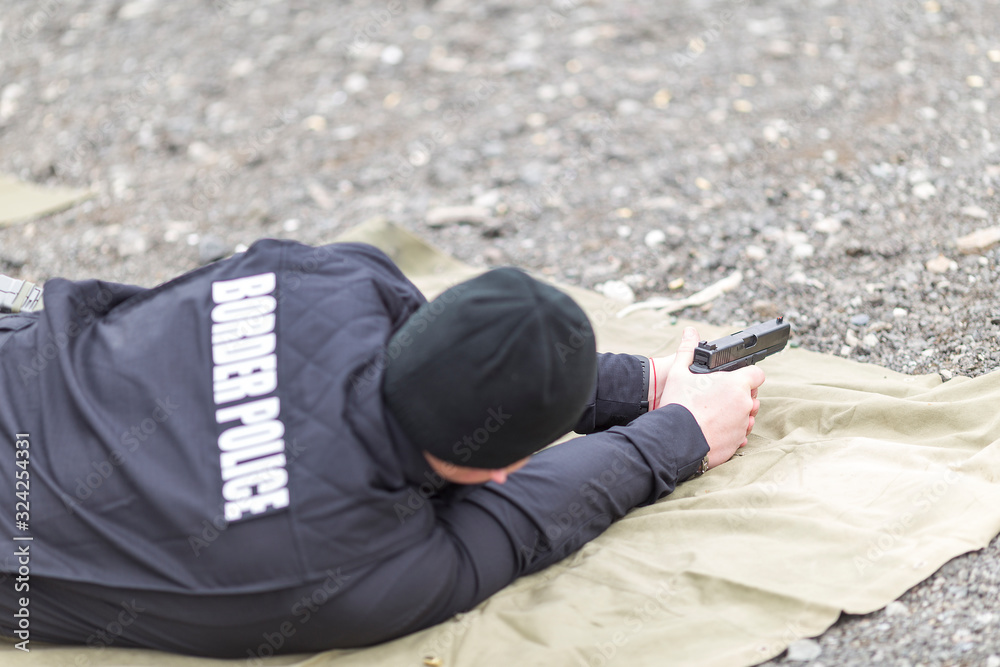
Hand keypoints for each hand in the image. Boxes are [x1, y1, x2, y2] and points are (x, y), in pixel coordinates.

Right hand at [658, 327, 764, 468]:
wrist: (674, 441)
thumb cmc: (679, 404)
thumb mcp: (678, 372)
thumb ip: (687, 350)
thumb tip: (689, 331)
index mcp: (736, 384)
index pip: (757, 374)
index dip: (747, 375)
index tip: (734, 378)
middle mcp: (745, 405)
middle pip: (752, 397)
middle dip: (740, 396)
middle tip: (717, 396)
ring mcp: (742, 426)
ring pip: (746, 417)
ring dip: (735, 415)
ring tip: (713, 414)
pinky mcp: (736, 443)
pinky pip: (738, 435)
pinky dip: (729, 433)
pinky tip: (712, 430)